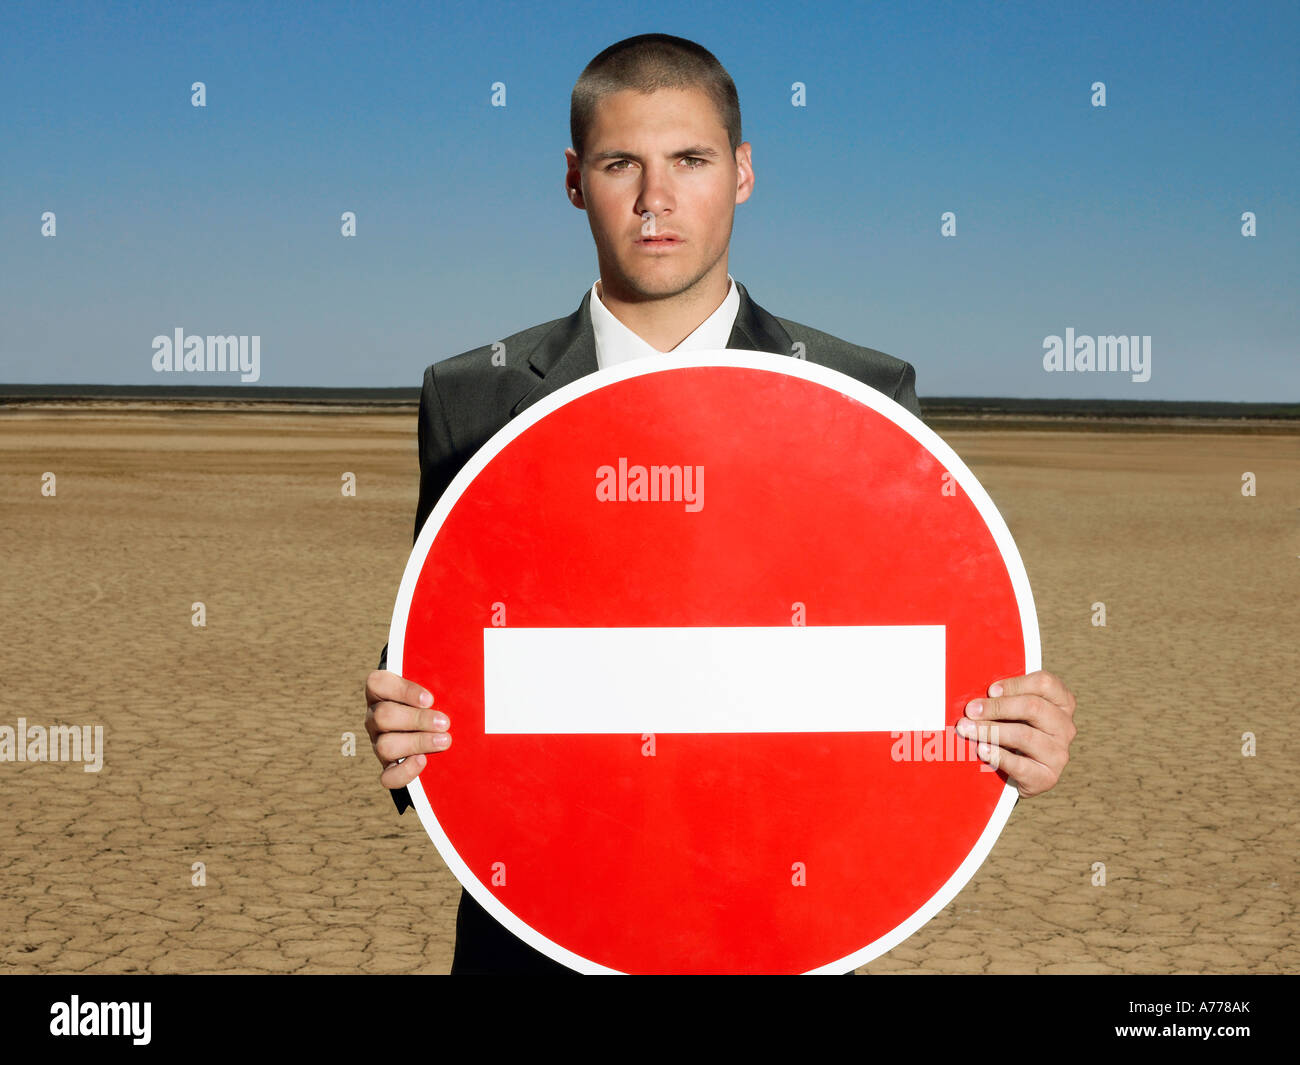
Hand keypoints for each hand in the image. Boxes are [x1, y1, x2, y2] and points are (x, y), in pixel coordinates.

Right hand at [364, 669, 450, 789]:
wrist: (439, 729)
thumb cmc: (438, 701)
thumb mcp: (437, 687)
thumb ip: (441, 682)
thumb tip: (461, 681)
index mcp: (382, 692)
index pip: (378, 683)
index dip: (402, 691)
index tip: (430, 699)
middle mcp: (375, 717)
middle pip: (383, 716)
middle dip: (417, 720)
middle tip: (444, 723)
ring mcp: (379, 743)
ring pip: (385, 745)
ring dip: (417, 743)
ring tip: (443, 741)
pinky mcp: (388, 767)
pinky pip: (387, 776)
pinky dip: (404, 771)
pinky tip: (423, 761)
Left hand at [955, 669, 1076, 798]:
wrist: (1020, 772)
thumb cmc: (1014, 730)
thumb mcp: (1014, 710)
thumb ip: (1004, 698)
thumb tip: (976, 693)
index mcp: (1061, 703)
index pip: (1045, 684)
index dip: (1016, 684)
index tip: (990, 690)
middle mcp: (1065, 727)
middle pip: (1033, 707)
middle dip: (997, 707)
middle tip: (971, 710)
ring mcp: (1059, 753)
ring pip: (1024, 735)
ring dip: (990, 730)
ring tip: (967, 729)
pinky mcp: (1047, 777)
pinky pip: (1020, 765)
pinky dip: (997, 755)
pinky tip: (981, 750)